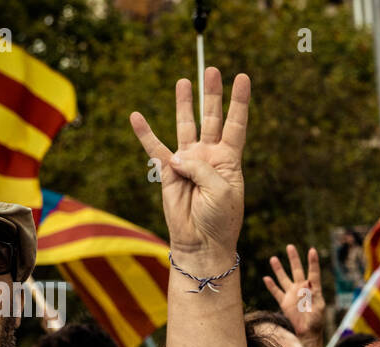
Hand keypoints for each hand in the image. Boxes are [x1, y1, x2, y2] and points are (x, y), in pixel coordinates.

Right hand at [130, 67, 248, 259]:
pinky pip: (155, 149)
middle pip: (212, 118)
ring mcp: (188, 162)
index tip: (243, 78)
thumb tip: (176, 156)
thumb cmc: (219, 220)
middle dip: (212, 94)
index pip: (236, 125)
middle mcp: (209, 156)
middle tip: (212, 70)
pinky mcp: (168, 171)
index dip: (239, 102)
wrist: (202, 243)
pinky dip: (145, 134)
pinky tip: (136, 117)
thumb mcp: (221, 192)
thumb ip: (202, 169)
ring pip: (186, 126)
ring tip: (184, 81)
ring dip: (185, 104)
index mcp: (229, 160)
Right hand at [264, 245, 325, 337]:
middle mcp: (302, 289)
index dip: (313, 262)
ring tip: (273, 258)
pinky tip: (266, 278)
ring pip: (284, 278)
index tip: (312, 250)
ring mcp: (292, 295)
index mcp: (313, 289)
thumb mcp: (318, 306)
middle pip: (297, 270)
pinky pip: (276, 292)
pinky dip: (271, 286)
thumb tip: (307, 282)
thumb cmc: (316, 321)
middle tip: (290, 246)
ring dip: (279, 269)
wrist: (308, 333)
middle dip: (293, 258)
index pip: (313, 272)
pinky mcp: (284, 303)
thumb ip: (313, 294)